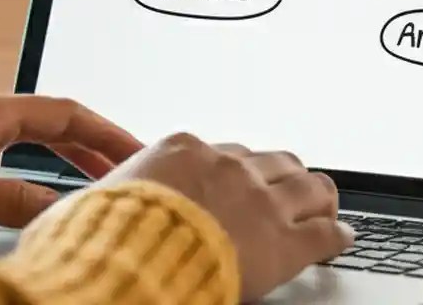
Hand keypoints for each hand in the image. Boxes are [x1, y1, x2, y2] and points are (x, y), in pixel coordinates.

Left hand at [0, 91, 141, 227]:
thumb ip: (7, 200)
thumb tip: (61, 209)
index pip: (64, 113)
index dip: (107, 132)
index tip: (140, 152)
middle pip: (52, 123)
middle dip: (95, 145)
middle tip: (131, 172)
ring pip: (28, 141)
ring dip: (65, 159)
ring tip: (97, 184)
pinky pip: (4, 157)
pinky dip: (33, 172)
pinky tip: (38, 192)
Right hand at [98, 133, 353, 301]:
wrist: (130, 270)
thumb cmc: (104, 243)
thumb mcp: (92, 205)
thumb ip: (108, 197)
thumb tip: (80, 209)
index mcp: (184, 152)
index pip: (225, 153)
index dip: (237, 171)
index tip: (238, 179)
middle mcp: (229, 168)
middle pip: (273, 162)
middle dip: (283, 176)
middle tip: (290, 188)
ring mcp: (261, 202)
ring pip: (309, 186)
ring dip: (318, 196)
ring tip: (325, 204)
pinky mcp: (284, 242)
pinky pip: (325, 232)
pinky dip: (338, 234)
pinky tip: (342, 238)